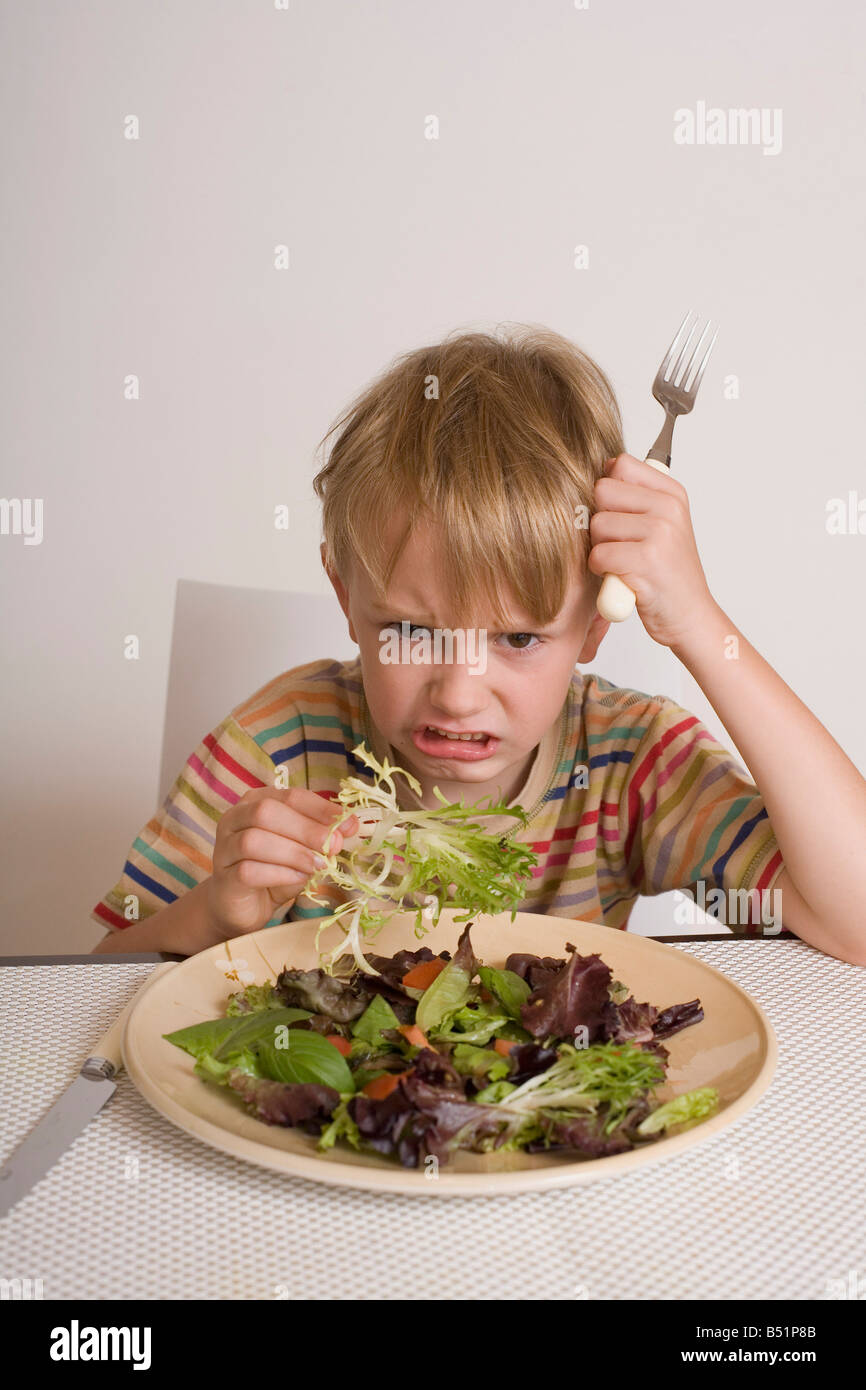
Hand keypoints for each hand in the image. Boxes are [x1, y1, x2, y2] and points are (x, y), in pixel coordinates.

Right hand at [204, 787, 357, 941]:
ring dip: (293, 853)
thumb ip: (320, 836)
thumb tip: (350, 826)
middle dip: (306, 829)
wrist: (242, 906)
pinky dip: (279, 873)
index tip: (348, 825)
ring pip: (254, 840)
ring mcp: (225, 847)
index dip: (321, 809)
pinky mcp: (223, 877)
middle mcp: (235, 818)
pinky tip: (298, 879)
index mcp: (256, 801)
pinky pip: (248, 870)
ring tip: (317, 866)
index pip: (291, 796)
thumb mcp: (302, 849)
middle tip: (333, 847)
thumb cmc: (273, 871)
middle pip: (266, 812)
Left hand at [587, 453, 717, 647]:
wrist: (690, 616)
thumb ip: (636, 497)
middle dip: (600, 519)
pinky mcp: (646, 560)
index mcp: (672, 493)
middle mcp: (668, 507)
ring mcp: (660, 532)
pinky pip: (599, 554)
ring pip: (597, 524)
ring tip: (623, 562)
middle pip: (602, 491)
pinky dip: (601, 570)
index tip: (618, 514)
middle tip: (618, 543)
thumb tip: (602, 468)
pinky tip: (620, 577)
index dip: (607, 490)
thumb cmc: (668, 574)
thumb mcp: (662, 525)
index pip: (620, 464)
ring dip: (600, 548)